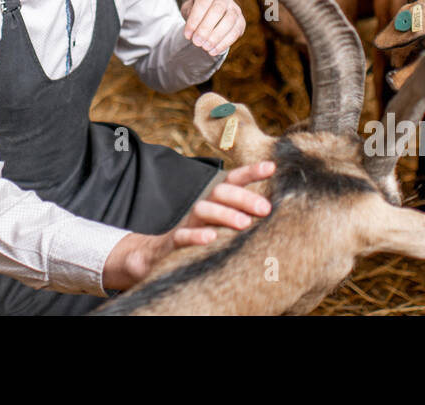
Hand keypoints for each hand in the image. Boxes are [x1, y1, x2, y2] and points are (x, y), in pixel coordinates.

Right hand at [101, 161, 274, 290]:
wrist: (150, 256)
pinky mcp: (171, 242)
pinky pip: (182, 237)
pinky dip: (195, 236)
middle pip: (220, 192)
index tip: (271, 167)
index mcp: (213, 201)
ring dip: (224, 214)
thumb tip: (274, 216)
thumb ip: (240, 218)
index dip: (250, 172)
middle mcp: (200, 207)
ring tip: (245, 224)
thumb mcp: (218, 225)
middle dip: (243, 197)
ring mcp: (185, 223)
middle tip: (265, 209)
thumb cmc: (196, 239)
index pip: (232, 181)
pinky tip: (211, 238)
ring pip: (203, 211)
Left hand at [180, 0, 244, 55]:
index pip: (203, 2)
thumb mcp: (188, 11)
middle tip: (196, 42)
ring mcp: (235, 9)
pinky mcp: (241, 22)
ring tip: (205, 48)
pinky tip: (213, 51)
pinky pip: (235, 32)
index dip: (195, 19)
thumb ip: (189, 17)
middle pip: (218, 9)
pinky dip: (224, 43)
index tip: (187, 35)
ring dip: (216, 36)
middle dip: (206, 28)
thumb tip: (192, 32)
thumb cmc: (196, 13)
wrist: (209, 16)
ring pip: (229, 20)